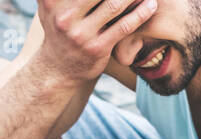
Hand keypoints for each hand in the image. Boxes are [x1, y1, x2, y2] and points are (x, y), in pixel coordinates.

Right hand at [35, 0, 156, 80]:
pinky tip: (151, 4)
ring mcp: (80, 34)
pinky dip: (140, 13)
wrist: (58, 69)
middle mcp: (64, 16)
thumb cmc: (59, 26)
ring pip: (115, 4)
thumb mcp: (50, 4)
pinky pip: (124, 27)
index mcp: (52, 0)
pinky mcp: (97, 48)